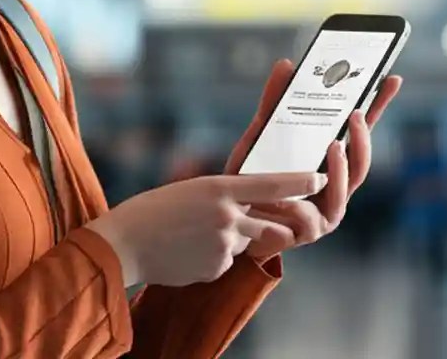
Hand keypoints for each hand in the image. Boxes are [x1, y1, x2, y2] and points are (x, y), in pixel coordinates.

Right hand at [87, 172, 325, 286]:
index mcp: (220, 188)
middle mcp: (227, 216)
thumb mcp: (195, 190)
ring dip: (236, 241)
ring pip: (248, 244)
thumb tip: (252, 207)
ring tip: (200, 235)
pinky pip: (228, 262)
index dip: (301, 182)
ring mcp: (223, 245)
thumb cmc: (157, 210)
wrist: (125, 243)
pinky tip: (188, 251)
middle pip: (275, 226)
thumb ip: (227, 196)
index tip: (321, 178)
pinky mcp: (216, 268)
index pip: (273, 184)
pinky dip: (214, 258)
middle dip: (276, 227)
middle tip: (261, 222)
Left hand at [224, 59, 402, 258]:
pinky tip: (286, 197)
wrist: (230, 221)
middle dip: (362, 138)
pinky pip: (308, 219)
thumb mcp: (258, 136)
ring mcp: (324, 211)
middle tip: (356, 114)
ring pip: (344, 191)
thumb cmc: (251, 179)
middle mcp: (335, 186)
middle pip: (360, 162)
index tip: (391, 78)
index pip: (360, 132)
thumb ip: (272, 103)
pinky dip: (298, 206)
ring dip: (341, 170)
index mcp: (330, 162)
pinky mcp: (306, 233)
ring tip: (334, 147)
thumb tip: (286, 64)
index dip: (378, 106)